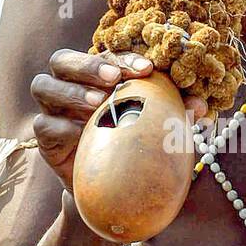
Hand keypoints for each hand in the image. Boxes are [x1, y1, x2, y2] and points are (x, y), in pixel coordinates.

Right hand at [31, 50, 207, 189]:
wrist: (111, 189)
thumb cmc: (133, 146)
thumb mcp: (155, 127)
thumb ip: (174, 112)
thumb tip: (201, 106)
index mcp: (96, 75)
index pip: (105, 56)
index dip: (123, 58)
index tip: (147, 69)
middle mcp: (69, 85)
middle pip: (62, 59)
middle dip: (87, 64)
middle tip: (113, 79)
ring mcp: (52, 109)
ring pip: (43, 85)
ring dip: (72, 91)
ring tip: (98, 103)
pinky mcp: (44, 137)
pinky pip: (45, 125)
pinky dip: (63, 126)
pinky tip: (82, 134)